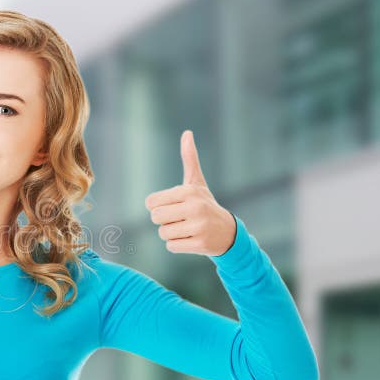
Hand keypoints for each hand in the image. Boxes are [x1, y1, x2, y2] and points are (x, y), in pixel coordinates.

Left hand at [144, 130, 235, 255]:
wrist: (228, 231)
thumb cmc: (205, 204)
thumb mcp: (197, 182)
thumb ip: (189, 159)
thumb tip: (187, 133)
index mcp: (189, 191)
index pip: (151, 202)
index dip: (158, 206)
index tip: (173, 206)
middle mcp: (195, 208)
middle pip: (156, 218)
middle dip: (164, 221)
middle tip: (179, 219)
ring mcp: (199, 227)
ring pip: (163, 234)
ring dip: (171, 233)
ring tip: (186, 228)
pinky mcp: (200, 244)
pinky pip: (172, 246)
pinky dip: (177, 245)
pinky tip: (191, 239)